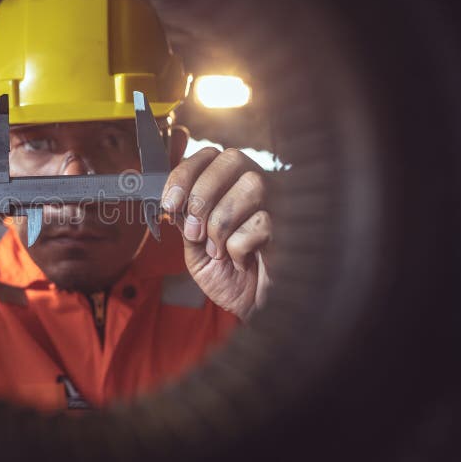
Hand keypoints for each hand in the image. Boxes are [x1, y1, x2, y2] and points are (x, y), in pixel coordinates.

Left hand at [161, 148, 272, 319]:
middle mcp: (256, 183)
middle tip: (194, 232)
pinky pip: (261, 222)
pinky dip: (240, 248)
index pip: (209, 153)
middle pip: (232, 159)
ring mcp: (277, 202)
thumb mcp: (193, 244)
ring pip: (250, 187)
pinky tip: (242, 260)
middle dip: (202, 197)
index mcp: (229, 182)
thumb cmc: (224, 272)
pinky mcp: (291, 226)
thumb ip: (184, 216)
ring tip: (217, 250)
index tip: (169, 203)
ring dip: (221, 225)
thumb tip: (169, 196)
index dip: (184, 173)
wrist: (250, 307)